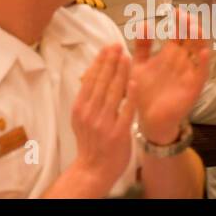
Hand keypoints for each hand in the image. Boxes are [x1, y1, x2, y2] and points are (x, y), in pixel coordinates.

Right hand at [69, 44, 136, 195]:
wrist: (94, 169)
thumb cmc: (90, 142)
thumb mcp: (80, 119)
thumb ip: (87, 99)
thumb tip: (91, 75)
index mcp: (81, 108)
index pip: (91, 79)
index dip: (100, 62)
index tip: (107, 48)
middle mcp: (91, 113)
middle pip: (102, 82)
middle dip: (110, 62)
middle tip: (118, 45)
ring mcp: (104, 123)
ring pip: (114, 93)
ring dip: (120, 72)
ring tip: (127, 57)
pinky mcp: (119, 133)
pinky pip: (126, 110)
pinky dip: (130, 95)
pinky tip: (135, 81)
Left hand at [129, 10, 210, 143]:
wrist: (147, 119)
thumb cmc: (144, 91)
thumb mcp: (139, 64)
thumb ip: (141, 45)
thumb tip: (143, 23)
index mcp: (169, 55)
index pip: (178, 33)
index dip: (178, 21)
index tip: (175, 9)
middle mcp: (182, 61)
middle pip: (191, 39)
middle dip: (190, 26)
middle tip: (185, 15)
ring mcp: (189, 73)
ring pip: (199, 52)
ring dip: (199, 40)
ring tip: (195, 27)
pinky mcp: (193, 87)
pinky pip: (202, 73)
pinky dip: (205, 62)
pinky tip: (204, 52)